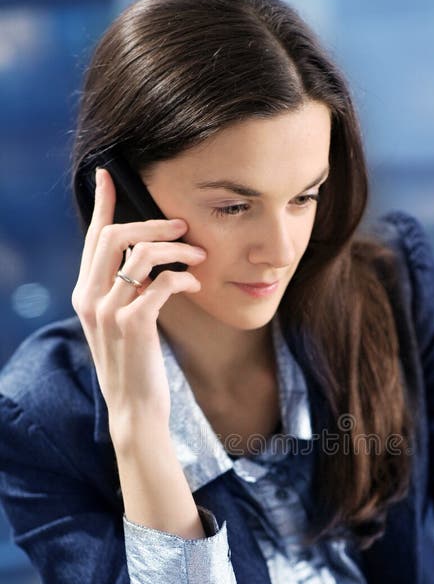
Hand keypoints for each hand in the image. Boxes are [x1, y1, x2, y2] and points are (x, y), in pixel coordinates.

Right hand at [71, 167, 206, 442]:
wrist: (135, 408)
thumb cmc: (136, 365)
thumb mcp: (122, 323)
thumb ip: (126, 291)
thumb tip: (148, 258)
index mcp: (85, 294)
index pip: (92, 238)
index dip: (104, 203)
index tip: (109, 175)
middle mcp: (89, 298)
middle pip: (113, 236)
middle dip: (153, 223)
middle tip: (184, 227)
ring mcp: (109, 311)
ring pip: (140, 254)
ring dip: (176, 250)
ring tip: (199, 258)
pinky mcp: (133, 325)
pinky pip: (160, 283)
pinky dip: (183, 278)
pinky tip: (196, 286)